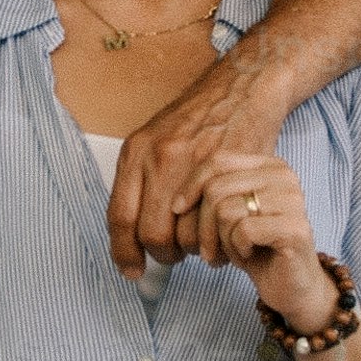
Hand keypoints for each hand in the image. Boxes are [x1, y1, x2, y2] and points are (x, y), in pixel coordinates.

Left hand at [109, 47, 294, 274]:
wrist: (241, 89)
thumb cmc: (198, 119)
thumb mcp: (154, 140)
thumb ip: (139, 180)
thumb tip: (128, 230)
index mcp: (136, 153)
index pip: (120, 218)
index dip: (123, 252)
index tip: (131, 271)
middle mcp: (159, 158)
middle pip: (152, 233)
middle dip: (161, 255)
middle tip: (172, 257)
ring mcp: (194, 164)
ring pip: (185, 234)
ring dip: (192, 249)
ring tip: (199, 242)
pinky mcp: (226, 171)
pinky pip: (215, 224)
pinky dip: (217, 239)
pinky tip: (220, 234)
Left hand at [187, 145, 341, 333]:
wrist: (291, 285)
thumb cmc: (256, 247)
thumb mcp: (230, 213)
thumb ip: (212, 193)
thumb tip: (177, 200)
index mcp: (270, 165)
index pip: (218, 160)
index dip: (191, 185)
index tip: (178, 209)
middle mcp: (285, 177)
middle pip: (217, 188)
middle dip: (202, 224)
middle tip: (206, 249)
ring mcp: (293, 201)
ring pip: (226, 210)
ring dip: (220, 240)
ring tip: (232, 251)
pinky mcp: (295, 229)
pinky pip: (243, 231)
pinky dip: (235, 250)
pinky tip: (247, 256)